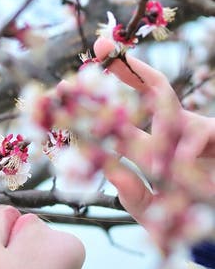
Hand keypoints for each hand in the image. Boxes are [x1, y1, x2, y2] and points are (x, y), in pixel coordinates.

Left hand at [93, 36, 214, 226]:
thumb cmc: (184, 219)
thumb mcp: (152, 211)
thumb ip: (132, 195)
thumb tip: (111, 170)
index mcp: (150, 144)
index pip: (122, 116)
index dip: (96, 103)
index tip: (68, 83)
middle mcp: (173, 130)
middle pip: (151, 88)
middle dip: (128, 67)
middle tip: (101, 49)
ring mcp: (195, 131)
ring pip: (170, 109)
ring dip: (149, 123)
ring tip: (136, 141)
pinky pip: (199, 133)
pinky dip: (184, 148)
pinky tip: (172, 166)